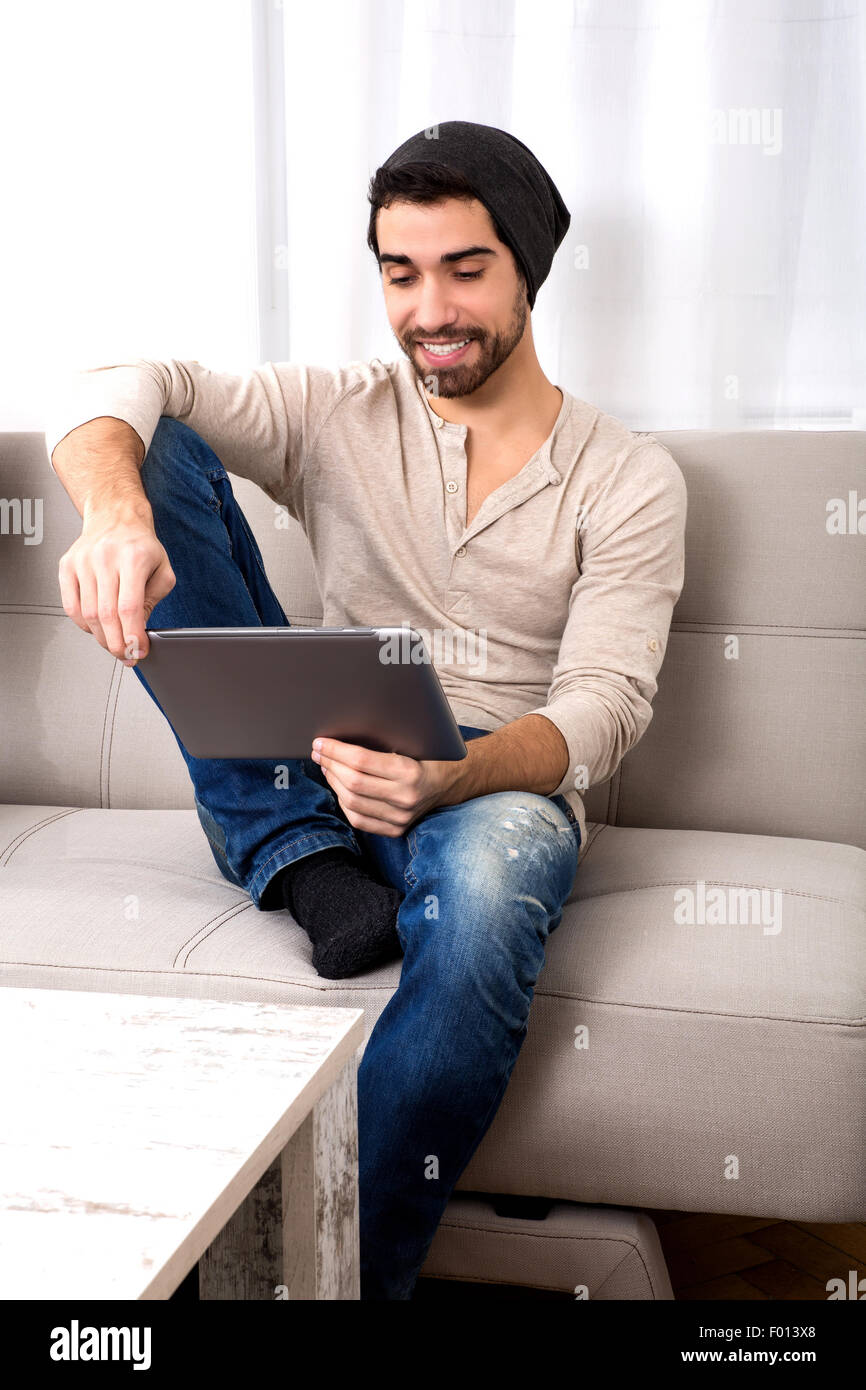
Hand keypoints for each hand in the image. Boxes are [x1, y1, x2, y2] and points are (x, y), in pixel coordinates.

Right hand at [58, 507, 175, 663]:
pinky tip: (96, 628)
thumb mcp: (162, 571)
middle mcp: (104, 558)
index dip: (132, 636)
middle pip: (106, 615)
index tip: (138, 651)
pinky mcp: (66, 566)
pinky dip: (84, 624)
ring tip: (114, 643)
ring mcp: (82, 562)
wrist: (115, 518)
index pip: (128, 607)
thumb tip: (138, 630)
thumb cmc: (140, 546)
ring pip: (88, 614)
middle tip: (126, 656)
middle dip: (117, 643)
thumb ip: (152, 601)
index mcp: (133, 557)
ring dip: (101, 637)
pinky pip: (71, 606)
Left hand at [311, 738, 456, 836]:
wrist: (449, 782)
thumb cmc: (425, 756)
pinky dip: (343, 802)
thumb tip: (340, 738)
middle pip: (353, 783)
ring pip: (352, 803)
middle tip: (318, 753)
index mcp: (410, 772)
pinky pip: (359, 820)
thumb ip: (379, 743)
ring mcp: (401, 818)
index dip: (336, 751)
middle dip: (330, 765)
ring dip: (333, 783)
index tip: (321, 742)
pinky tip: (339, 788)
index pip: (361, 761)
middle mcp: (406, 798)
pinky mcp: (396, 830)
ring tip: (327, 768)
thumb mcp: (409, 743)